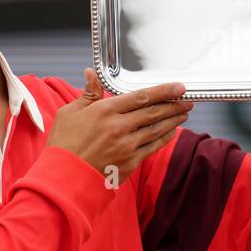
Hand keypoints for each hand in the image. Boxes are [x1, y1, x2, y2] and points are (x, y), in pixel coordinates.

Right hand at [46, 68, 193, 184]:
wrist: (64, 177)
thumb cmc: (63, 143)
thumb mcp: (69, 112)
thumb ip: (88, 93)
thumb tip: (91, 72)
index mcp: (105, 110)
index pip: (141, 96)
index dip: (163, 90)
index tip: (178, 86)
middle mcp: (119, 126)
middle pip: (154, 112)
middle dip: (174, 104)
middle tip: (187, 99)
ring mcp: (126, 145)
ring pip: (157, 129)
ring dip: (173, 119)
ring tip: (185, 112)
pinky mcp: (130, 161)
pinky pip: (153, 146)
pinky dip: (165, 138)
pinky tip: (173, 131)